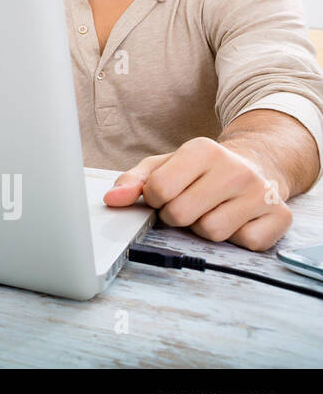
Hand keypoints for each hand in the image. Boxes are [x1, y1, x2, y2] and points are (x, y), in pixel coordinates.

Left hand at [102, 136, 291, 250]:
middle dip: (177, 216)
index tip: (166, 194)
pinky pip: (244, 243)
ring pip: (211, 232)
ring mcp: (261, 192)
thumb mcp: (164, 166)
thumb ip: (134, 182)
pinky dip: (236, 237)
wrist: (257, 165)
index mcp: (203, 150)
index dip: (156, 199)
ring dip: (205, 228)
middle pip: (182, 215)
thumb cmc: (202, 170)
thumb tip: (112, 199)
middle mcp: (236, 168)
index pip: (158, 190)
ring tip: (212, 210)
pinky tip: (238, 219)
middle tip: (189, 205)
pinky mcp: (280, 216)